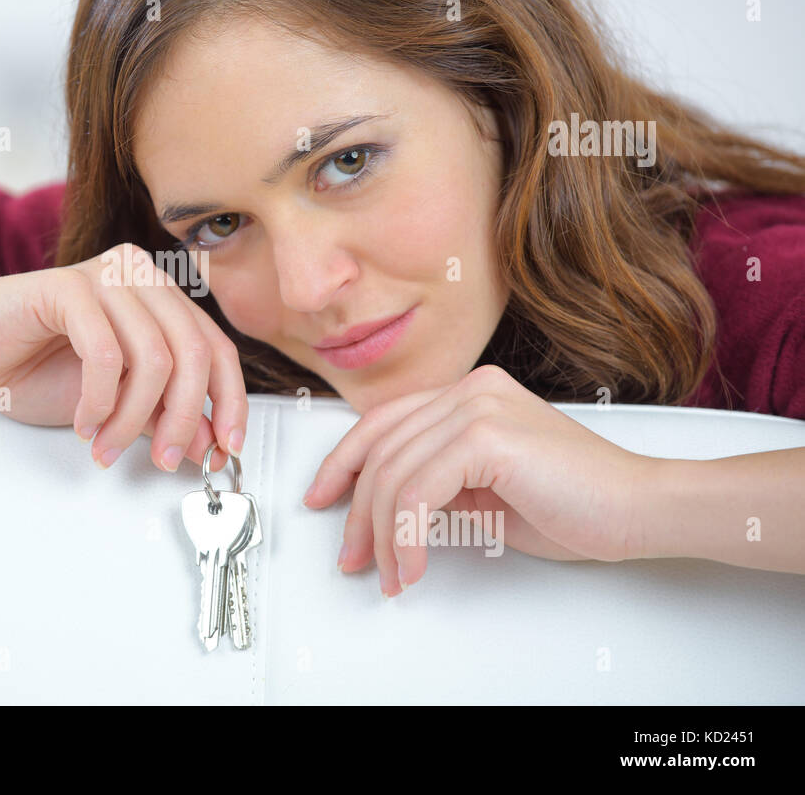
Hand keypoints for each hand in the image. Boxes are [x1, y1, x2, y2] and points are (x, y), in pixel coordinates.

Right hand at [0, 243, 245, 472]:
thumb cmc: (31, 370)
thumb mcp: (116, 405)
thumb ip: (163, 415)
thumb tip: (212, 444)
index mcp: (160, 296)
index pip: (216, 348)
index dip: (229, 402)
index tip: (223, 450)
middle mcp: (140, 275)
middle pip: (194, 352)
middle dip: (184, 419)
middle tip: (163, 461)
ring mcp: (105, 274)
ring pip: (155, 356)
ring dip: (132, 418)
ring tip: (106, 447)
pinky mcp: (66, 283)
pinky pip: (105, 352)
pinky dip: (100, 399)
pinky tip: (85, 421)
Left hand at [302, 364, 653, 595]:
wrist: (640, 508)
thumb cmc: (576, 504)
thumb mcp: (485, 490)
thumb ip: (436, 482)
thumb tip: (383, 509)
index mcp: (469, 393)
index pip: (382, 423)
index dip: (342, 463)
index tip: (323, 499)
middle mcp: (469, 389)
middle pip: (379, 450)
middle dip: (356, 512)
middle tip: (355, 558)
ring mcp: (477, 406)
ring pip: (391, 474)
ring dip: (381, 536)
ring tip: (390, 574)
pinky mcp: (485, 436)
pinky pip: (416, 492)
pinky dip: (406, 537)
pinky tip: (414, 566)